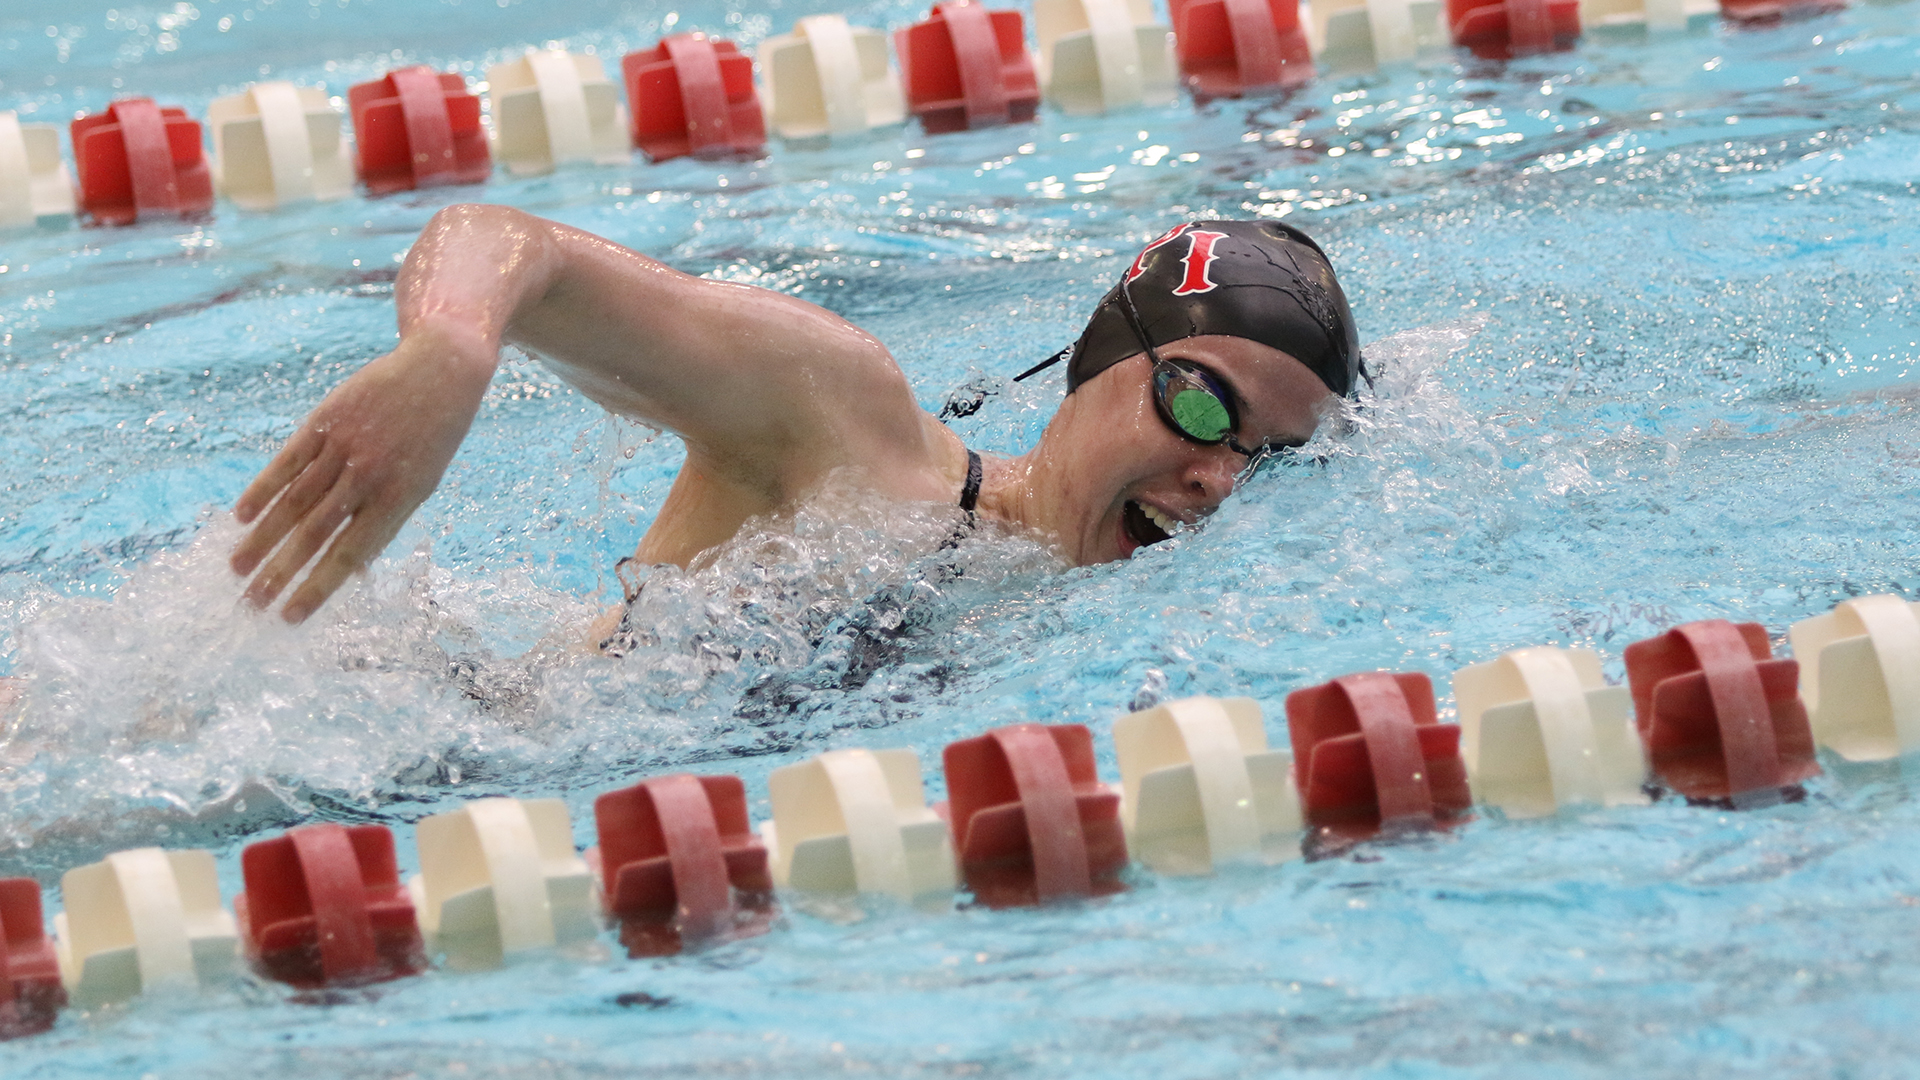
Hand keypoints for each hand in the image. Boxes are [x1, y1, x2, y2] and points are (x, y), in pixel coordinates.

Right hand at [229, 329, 493, 621]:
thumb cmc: (431, 437)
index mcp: (399, 500)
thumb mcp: (421, 484)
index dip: (318, 587)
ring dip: (262, 539)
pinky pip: (287, 462)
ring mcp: (345, 448)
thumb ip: (384, 524)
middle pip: (315, 534)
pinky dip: (263, 490)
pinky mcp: (326, 422)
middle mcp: (369, 477)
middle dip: (280, 573)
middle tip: (251, 603)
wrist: (441, 370)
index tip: (291, 616)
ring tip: (236, 568)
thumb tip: (353, 574)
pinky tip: (242, 516)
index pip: (350, 554)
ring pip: (295, 502)